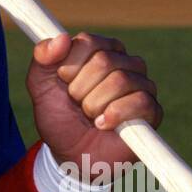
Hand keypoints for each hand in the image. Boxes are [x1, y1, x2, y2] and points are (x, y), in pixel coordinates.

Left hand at [26, 31, 162, 171]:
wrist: (70, 155)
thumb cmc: (58, 116)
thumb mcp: (40, 85)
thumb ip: (43, 58)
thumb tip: (61, 37)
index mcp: (100, 49)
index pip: (88, 42)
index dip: (70, 67)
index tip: (64, 83)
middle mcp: (125, 62)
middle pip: (104, 61)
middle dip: (80, 89)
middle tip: (77, 104)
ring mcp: (142, 85)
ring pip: (121, 81)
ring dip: (95, 105)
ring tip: (90, 116)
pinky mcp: (152, 110)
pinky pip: (140, 101)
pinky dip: (116, 115)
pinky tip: (103, 125)